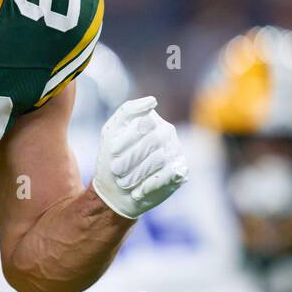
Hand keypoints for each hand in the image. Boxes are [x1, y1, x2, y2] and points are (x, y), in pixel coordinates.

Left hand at [92, 96, 187, 218]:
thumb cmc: (112, 158)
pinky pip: (169, 175)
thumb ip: (128, 111)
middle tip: (116, 171)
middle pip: (152, 141)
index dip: (127, 139)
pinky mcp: (180, 171)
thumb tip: (153, 100)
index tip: (113, 152)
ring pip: (159, 159)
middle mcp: (167, 132)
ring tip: (124, 182)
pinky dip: (149, 185)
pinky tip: (137, 191)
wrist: (115, 191)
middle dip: (130, 159)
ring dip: (137, 173)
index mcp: (150, 120)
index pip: (144, 123)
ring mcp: (176, 151)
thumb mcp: (111, 131)